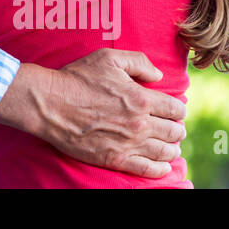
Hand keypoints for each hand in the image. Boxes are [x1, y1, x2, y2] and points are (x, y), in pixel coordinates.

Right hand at [0, 51, 186, 177]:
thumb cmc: (77, 78)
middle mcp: (139, 123)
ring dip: (171, 148)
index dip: (178, 109)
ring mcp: (128, 144)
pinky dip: (160, 169)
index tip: (173, 110)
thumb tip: (158, 75)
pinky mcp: (115, 159)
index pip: (175, 109)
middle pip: (174, 131)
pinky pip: (148, 170)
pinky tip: (162, 166)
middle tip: (173, 128)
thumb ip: (139, 62)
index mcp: (141, 98)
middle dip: (176, 129)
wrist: (50, 104)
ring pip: (165, 151)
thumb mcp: (108, 58)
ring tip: (170, 146)